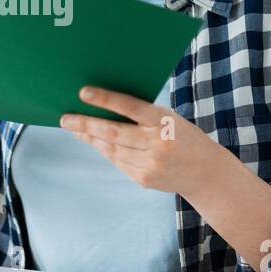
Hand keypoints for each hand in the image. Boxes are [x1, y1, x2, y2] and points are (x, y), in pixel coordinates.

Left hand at [59, 86, 225, 199]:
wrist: (205, 172)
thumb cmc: (183, 136)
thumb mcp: (169, 118)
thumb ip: (143, 115)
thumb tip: (104, 107)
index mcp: (164, 121)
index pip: (130, 107)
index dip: (105, 99)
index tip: (83, 92)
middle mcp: (157, 143)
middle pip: (113, 132)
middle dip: (85, 124)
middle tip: (65, 118)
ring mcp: (150, 164)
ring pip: (111, 149)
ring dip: (90, 138)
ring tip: (74, 128)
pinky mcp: (144, 179)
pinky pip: (117, 162)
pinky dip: (104, 151)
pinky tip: (94, 142)